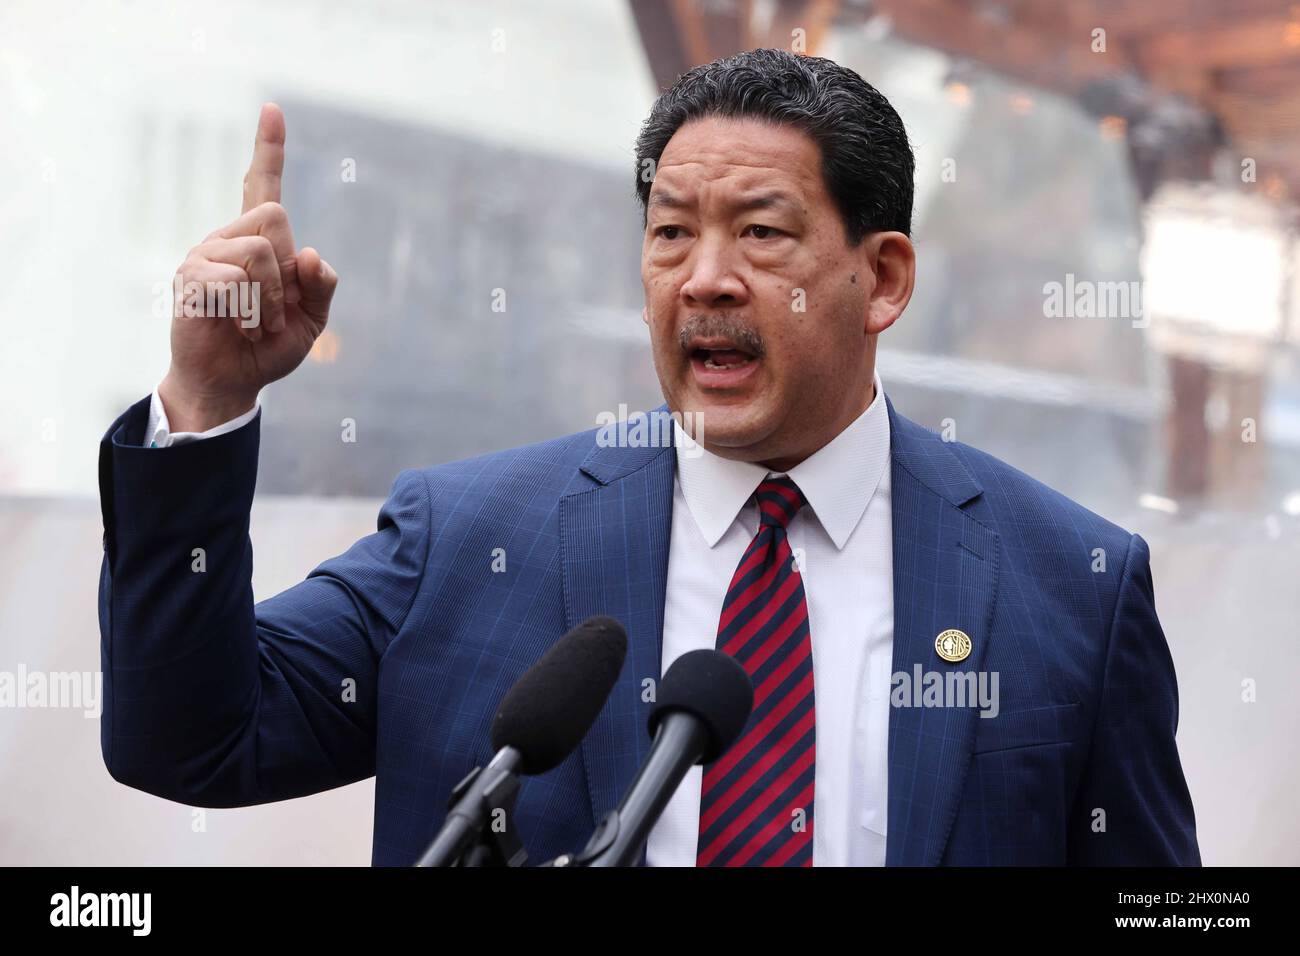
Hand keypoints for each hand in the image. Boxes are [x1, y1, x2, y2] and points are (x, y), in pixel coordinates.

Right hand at [160, 103, 337, 431]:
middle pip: (275, 217)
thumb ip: (322, 286)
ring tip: (256, 323)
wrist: (232, 381)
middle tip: (275, 309)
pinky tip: (238, 326)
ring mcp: (205, 254)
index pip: (262, 185)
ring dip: (270, 299)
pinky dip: (250, 310)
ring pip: (259, 251)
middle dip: (287, 271)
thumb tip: (312, 253)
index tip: (273, 108)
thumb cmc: (268, 347)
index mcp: (260, 242)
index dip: (269, 149)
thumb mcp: (312, 320)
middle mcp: (229, 238)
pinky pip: (233, 278)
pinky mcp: (190, 277)